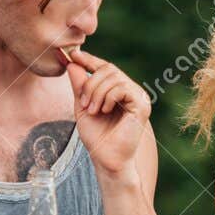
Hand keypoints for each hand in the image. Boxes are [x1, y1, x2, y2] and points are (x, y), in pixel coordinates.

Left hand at [65, 49, 150, 176]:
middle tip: (83, 103)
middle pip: (109, 69)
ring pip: (114, 77)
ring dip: (97, 92)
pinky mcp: (142, 105)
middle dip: (90, 83)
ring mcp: (139, 97)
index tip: (73, 55)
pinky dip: (108, 97)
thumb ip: (79, 86)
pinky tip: (104, 111)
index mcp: (120, 90)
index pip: (106, 67)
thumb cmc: (97, 137)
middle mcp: (132, 91)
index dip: (90, 59)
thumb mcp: (83, 107)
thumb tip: (72, 62)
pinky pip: (122, 88)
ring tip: (92, 111)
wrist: (107, 159)